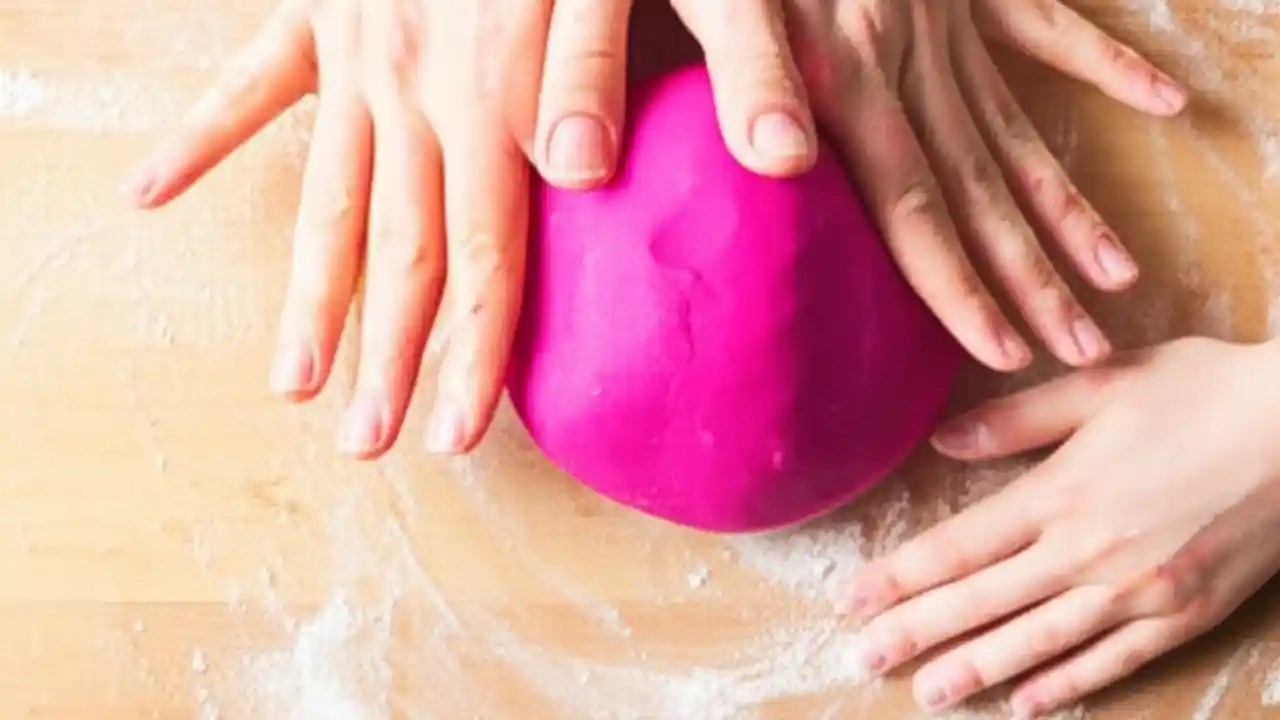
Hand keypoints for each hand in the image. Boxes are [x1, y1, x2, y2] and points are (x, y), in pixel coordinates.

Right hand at [118, 0, 834, 457]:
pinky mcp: (323, 9)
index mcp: (500, 88)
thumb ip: (702, 59)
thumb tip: (746, 162)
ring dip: (306, 294)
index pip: (491, 251)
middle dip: (384, 353)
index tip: (454, 433)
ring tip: (290, 382)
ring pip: (325, 194)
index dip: (472, 349)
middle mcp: (418, 85)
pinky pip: (251, 82)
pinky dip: (201, 136)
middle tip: (367, 444)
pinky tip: (152, 193)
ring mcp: (358, 50)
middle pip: (398, 248)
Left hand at [783, 0, 1187, 370]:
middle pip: (981, 187)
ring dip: (1066, 208)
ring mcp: (948, 23)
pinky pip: (1046, 28)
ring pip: (1019, 131)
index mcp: (849, 74)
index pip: (913, 203)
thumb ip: (746, 74)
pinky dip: (1104, 63)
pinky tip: (1163, 102)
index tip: (1003, 351)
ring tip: (1116, 276)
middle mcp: (912, 60)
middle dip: (1029, 277)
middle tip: (1078, 349)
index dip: (958, 285)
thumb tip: (778, 163)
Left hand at [843, 338, 1279, 716]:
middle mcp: (1090, 551)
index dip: (900, 577)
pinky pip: (1114, 660)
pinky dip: (1067, 685)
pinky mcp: (1185, 615)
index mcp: (1062, 491)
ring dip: (978, 669)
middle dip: (918, 632)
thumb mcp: (1103, 384)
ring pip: (1039, 641)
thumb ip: (1016, 419)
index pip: (959, 546)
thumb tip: (941, 441)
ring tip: (928, 693)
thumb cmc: (1204, 393)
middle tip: (864, 659)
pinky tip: (1027, 704)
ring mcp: (1139, 591)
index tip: (852, 599)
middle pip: (984, 602)